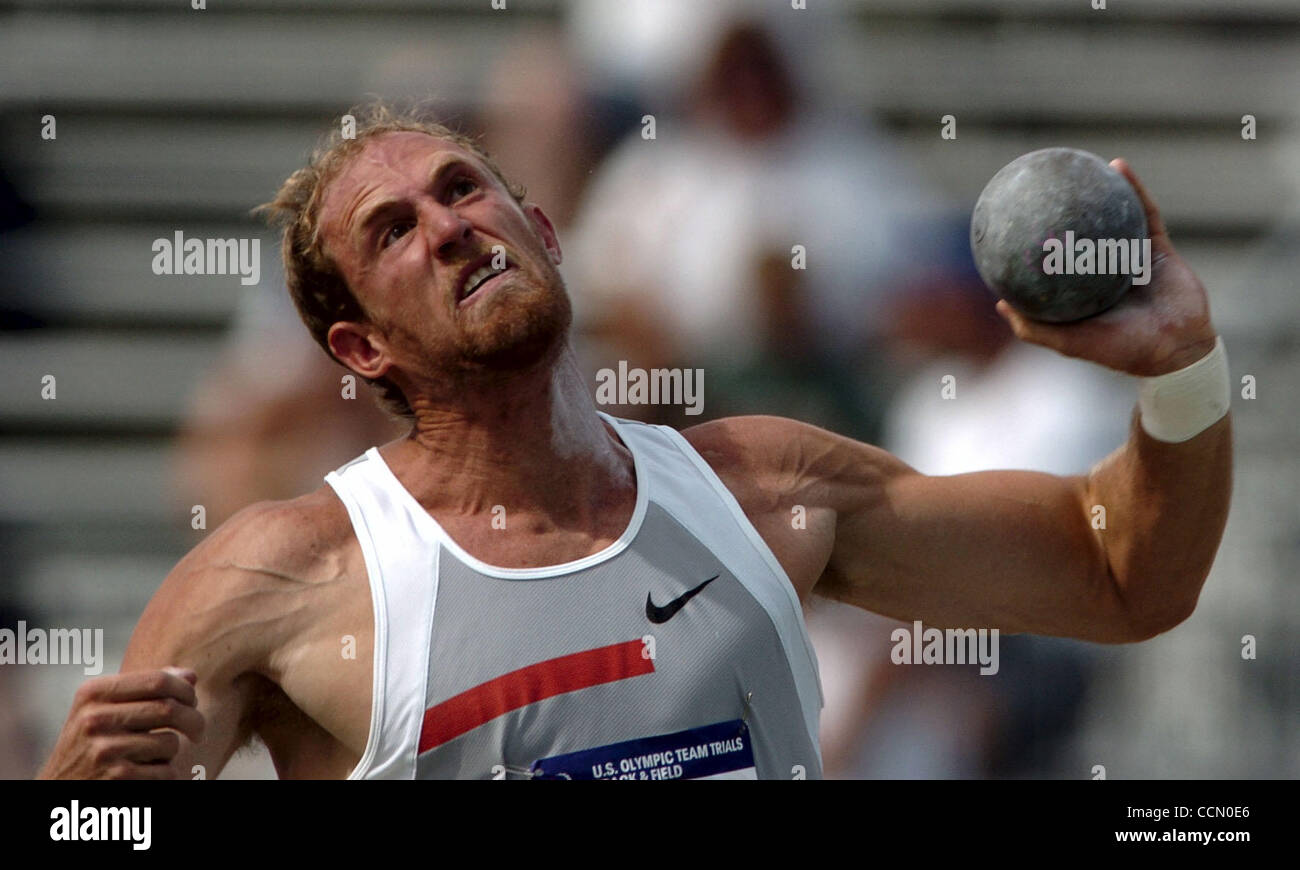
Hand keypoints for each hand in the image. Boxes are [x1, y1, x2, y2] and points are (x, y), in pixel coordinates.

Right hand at [37, 667, 204, 779]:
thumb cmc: (89, 745)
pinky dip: (167, 774)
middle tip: (198, 731)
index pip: (158, 680)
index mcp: (93, 693)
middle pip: (169, 708)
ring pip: (170, 742)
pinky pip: (166, 771)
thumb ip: (144, 689)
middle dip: (194, 720)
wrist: (60, 788)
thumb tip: (190, 676)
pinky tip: (148, 773)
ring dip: (172, 752)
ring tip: (155, 756)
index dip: (185, 690)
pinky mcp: (116, 776)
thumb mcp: (103, 709)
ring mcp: (104, 749)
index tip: (193, 702)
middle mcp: (94, 718)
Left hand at [995, 159, 1216, 375]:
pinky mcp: (1158, 248)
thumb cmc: (1122, 351)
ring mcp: (1132, 259)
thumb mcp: (1070, 343)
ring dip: (1098, 193)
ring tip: (1078, 167)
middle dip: (1062, 214)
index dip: (1036, 247)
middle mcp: (1105, 274)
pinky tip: (1118, 167)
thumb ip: (1034, 328)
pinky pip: (1145, 212)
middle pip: (1080, 238)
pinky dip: (1133, 189)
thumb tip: (999, 304)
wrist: (1177, 350)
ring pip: (1112, 220)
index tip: (1013, 225)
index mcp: (1084, 295)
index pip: (1055, 267)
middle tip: (1041, 189)